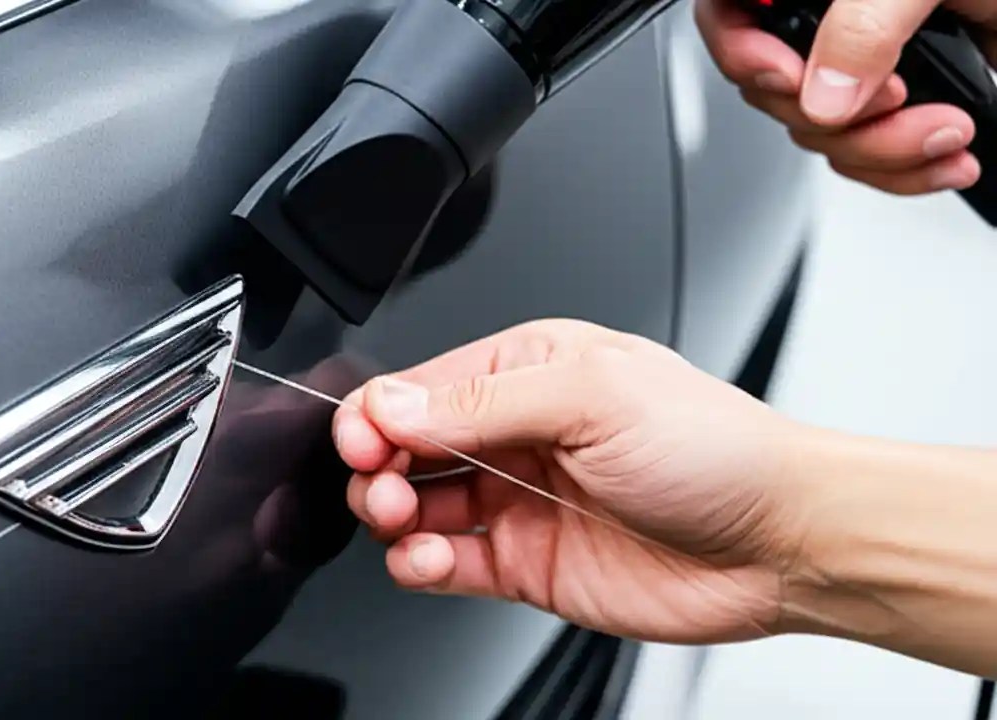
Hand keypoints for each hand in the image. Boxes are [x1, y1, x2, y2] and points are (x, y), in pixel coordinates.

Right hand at [332, 320, 812, 642]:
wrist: (781, 542)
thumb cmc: (715, 450)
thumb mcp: (594, 397)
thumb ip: (482, 403)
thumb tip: (393, 404)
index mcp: (527, 371)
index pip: (418, 387)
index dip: (378, 415)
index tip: (365, 443)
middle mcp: (515, 433)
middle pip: (404, 448)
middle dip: (377, 468)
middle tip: (386, 488)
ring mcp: (517, 500)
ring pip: (414, 508)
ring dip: (392, 518)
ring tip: (404, 525)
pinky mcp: (523, 563)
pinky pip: (445, 564)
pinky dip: (419, 567)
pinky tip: (428, 562)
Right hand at [696, 0, 996, 193]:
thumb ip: (866, 24)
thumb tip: (824, 93)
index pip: (731, 11)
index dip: (741, 48)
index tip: (791, 75)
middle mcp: (828, 18)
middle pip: (773, 86)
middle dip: (839, 116)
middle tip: (895, 100)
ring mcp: (857, 64)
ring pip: (818, 134)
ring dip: (882, 151)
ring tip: (944, 130)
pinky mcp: (892, 105)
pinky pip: (860, 158)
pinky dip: (902, 170)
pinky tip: (946, 156)